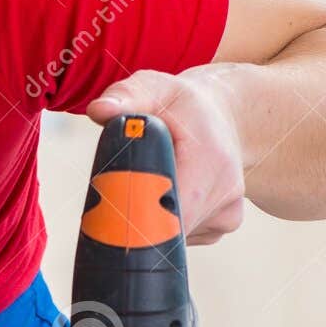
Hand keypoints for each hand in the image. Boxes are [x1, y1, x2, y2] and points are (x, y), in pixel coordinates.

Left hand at [86, 68, 245, 245]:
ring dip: (145, 219)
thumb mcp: (154, 88)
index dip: (133, 216)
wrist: (220, 119)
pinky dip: (160, 222)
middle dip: (130, 218)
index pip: (169, 210)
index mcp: (212, 161)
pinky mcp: (217, 229)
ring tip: (140, 184)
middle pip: (164, 230)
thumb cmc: (180, 104)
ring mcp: (224, 217)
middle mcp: (225, 195)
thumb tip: (100, 110)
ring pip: (168, 237)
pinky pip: (176, 238)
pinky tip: (160, 193)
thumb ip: (125, 97)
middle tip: (109, 195)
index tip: (106, 210)